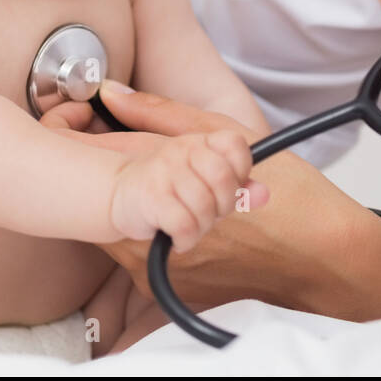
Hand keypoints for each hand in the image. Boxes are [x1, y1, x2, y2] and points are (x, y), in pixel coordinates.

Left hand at [42, 83, 380, 314]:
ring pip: (123, 231)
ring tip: (168, 186)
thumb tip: (111, 92)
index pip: (87, 173)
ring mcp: (161, 274)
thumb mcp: (227, 136)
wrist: (329, 258)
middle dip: (112, 178)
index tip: (79, 129)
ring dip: (135, 207)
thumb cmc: (290, 197)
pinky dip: (158, 233)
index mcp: (158, 199)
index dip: (79, 147)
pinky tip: (187, 217)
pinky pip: (147, 259)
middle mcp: (152, 243)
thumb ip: (161, 114)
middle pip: (102, 205)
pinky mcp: (176, 295)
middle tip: (132, 158)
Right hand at [108, 130, 261, 252]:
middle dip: (222, 206)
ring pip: (206, 207)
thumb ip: (238, 183)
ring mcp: (165, 171)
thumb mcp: (205, 179)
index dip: (240, 172)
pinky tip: (178, 238)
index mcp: (197, 140)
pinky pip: (186, 225)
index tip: (227, 189)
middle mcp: (180, 150)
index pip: (236, 146)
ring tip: (189, 226)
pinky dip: (186, 239)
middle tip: (207, 213)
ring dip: (201, 227)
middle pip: (225, 180)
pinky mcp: (152, 196)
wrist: (116, 194)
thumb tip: (264, 194)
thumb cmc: (168, 188)